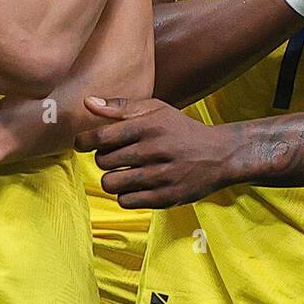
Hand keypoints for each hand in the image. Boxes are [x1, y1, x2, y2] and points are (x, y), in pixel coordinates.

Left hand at [76, 97, 239, 207]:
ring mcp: (160, 176)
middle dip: (105, 159)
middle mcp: (154, 150)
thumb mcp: (156, 109)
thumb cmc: (181, 130)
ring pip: (111, 184)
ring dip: (113, 179)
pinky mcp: (165, 197)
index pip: (100, 136)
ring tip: (125, 172)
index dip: (83, 141)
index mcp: (149, 125)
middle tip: (118, 156)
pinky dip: (126, 194)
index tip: (83, 143)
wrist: (220, 155)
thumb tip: (86, 102)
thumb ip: (120, 107)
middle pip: (102, 161)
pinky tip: (138, 185)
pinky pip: (126, 201)